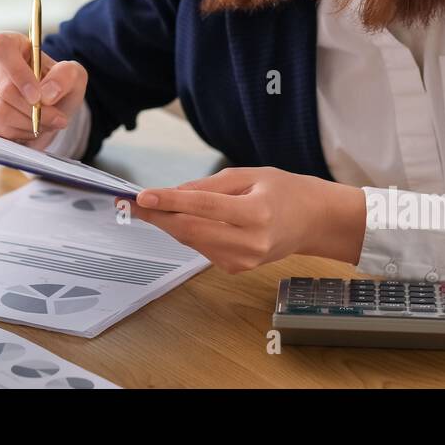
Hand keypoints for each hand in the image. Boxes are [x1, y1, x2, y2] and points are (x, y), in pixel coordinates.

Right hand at [0, 31, 87, 150]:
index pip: (1, 49)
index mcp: (6, 43)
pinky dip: (19, 133)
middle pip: (3, 88)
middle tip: (57, 118)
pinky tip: (31, 128)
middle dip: (33, 109)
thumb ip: (65, 76)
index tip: (39, 97)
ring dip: (29, 123)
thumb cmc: (55, 84)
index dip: (19, 74)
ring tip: (47, 123)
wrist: (47, 108)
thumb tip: (48, 93)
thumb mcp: (72, 75)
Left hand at [128, 167, 367, 272]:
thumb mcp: (249, 175)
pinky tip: (187, 220)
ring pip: (192, 241)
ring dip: (169, 224)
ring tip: (152, 207)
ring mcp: (243, 261)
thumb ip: (209, 185)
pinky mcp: (236, 269)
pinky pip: (202, 248)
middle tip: (131, 202)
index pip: (203, 207)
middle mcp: (250, 243)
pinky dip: (189, 233)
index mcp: (256, 214)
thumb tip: (172, 193)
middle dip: (158, 216)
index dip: (169, 201)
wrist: (313, 222)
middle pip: (191, 230)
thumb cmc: (284, 191)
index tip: (142, 196)